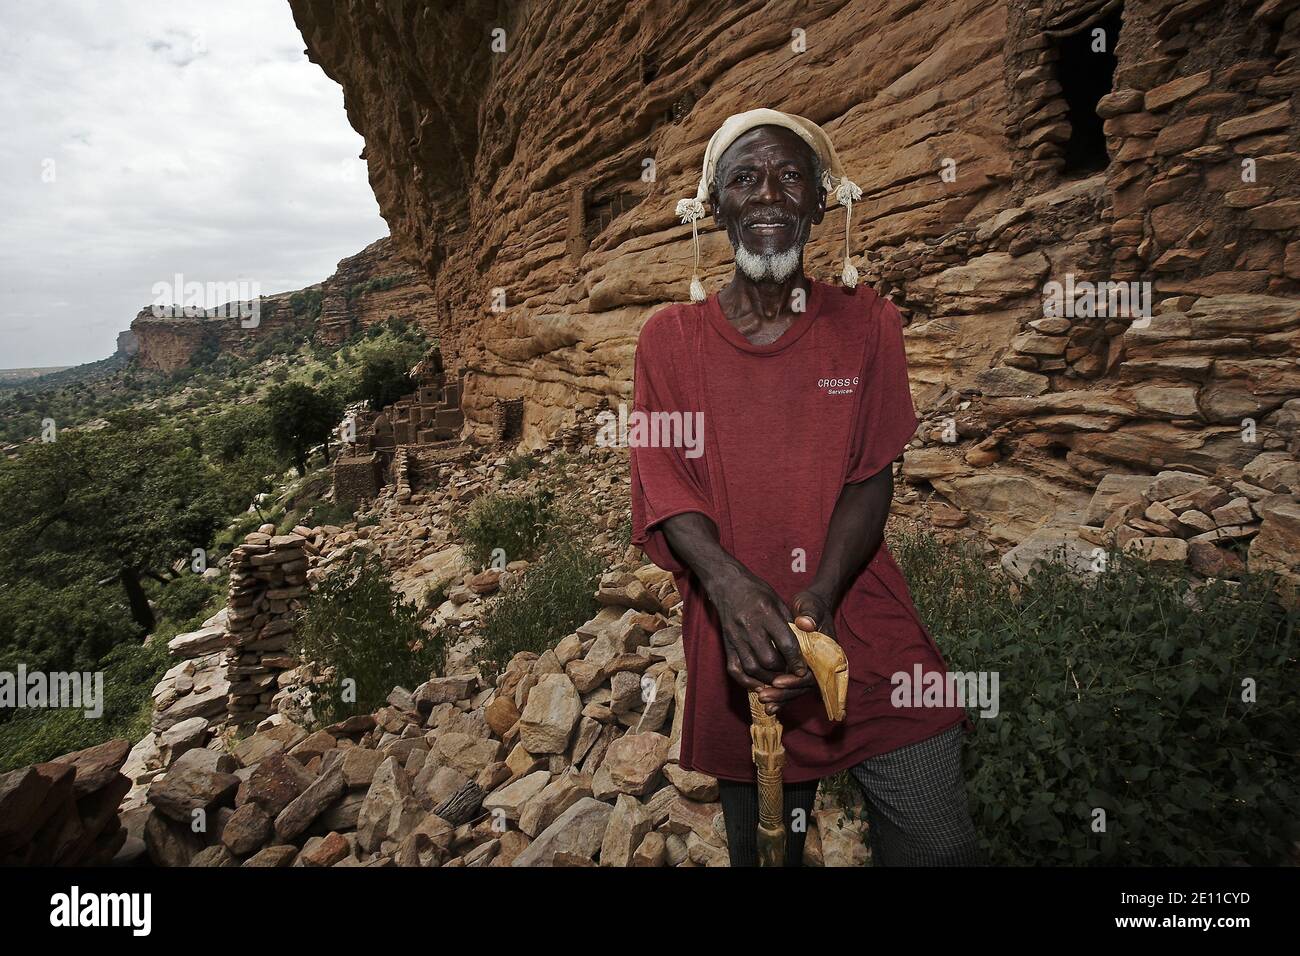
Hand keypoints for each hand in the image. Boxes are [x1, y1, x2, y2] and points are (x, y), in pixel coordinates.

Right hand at [704, 565, 807, 705]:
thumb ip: (789, 624)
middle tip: (791, 674)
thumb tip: (804, 646)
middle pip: (769, 660)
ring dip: (768, 679)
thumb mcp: (778, 601)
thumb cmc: (756, 592)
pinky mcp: (727, 644)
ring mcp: (736, 638)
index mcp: (766, 613)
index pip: (785, 643)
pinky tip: (758, 685)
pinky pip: (735, 670)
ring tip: (778, 680)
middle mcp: (749, 627)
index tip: (803, 670)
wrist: (727, 584)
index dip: (796, 660)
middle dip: (783, 671)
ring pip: (753, 668)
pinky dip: (747, 681)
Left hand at [755, 590, 837, 713]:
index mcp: (827, 653)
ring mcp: (810, 669)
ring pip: (795, 690)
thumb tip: (806, 623)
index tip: (777, 681)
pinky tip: (762, 697)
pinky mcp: (798, 669)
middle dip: (783, 693)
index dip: (795, 681)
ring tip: (761, 698)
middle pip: (803, 688)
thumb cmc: (811, 606)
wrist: (810, 607)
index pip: (813, 675)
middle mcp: (820, 666)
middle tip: (764, 696)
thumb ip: (810, 615)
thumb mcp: (811, 607)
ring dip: (779, 696)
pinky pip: (790, 685)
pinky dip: (778, 692)